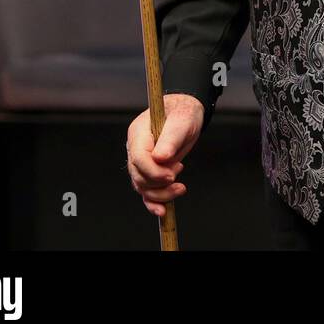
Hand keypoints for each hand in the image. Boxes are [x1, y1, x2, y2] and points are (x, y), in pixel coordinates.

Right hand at [126, 93, 204, 217]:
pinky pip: (146, 191)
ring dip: (160, 194)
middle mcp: (135, 148)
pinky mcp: (149, 171)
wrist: (187, 114)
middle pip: (139, 175)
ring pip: (142, 186)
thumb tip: (160, 157)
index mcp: (138, 133)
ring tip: (180, 188)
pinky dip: (153, 202)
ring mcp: (141, 161)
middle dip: (158, 182)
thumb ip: (171, 138)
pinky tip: (163, 210)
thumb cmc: (184, 113)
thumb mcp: (182, 121)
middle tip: (178, 177)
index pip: (139, 158)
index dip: (153, 170)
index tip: (172, 174)